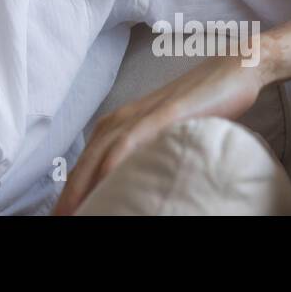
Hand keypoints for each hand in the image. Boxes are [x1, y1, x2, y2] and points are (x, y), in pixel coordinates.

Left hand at [51, 54, 265, 214]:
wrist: (234, 70)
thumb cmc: (201, 109)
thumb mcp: (166, 138)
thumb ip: (146, 157)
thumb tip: (135, 190)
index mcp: (118, 125)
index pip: (85, 165)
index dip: (70, 192)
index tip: (61, 216)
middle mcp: (123, 119)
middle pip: (85, 163)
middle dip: (68, 195)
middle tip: (56, 221)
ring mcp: (143, 115)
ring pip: (101, 154)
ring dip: (83, 185)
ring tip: (71, 213)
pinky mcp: (166, 113)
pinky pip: (132, 139)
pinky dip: (115, 160)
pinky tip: (105, 180)